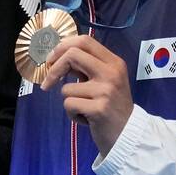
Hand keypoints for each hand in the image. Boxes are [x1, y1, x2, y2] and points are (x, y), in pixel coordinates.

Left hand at [39, 35, 133, 155]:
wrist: (128, 133)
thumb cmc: (111, 106)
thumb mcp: (104, 80)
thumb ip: (85, 67)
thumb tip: (56, 56)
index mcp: (114, 62)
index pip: (85, 40)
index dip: (63, 47)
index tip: (52, 60)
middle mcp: (112, 73)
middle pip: (73, 55)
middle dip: (54, 69)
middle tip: (47, 83)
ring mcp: (106, 90)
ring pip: (66, 88)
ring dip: (69, 101)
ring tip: (84, 109)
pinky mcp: (99, 109)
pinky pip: (69, 105)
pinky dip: (72, 114)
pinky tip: (86, 119)